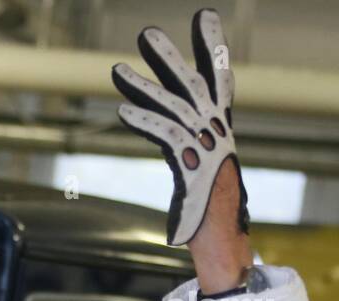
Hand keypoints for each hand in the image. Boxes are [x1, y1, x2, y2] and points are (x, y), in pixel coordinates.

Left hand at [111, 7, 251, 258]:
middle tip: (146, 32)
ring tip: (115, 69)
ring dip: (143, 86)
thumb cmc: (212, 213)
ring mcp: (206, 148)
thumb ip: (190, 156)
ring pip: (172, 107)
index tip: (206, 17)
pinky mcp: (192, 167)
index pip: (218, 80)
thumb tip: (174, 145)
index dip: (212, 48)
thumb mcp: (202, 175)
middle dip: (170, 56)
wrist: (223, 240)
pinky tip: (122, 111)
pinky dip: (146, 122)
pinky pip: (166, 137)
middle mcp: (215, 132)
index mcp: (220, 130)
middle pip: (192, 84)